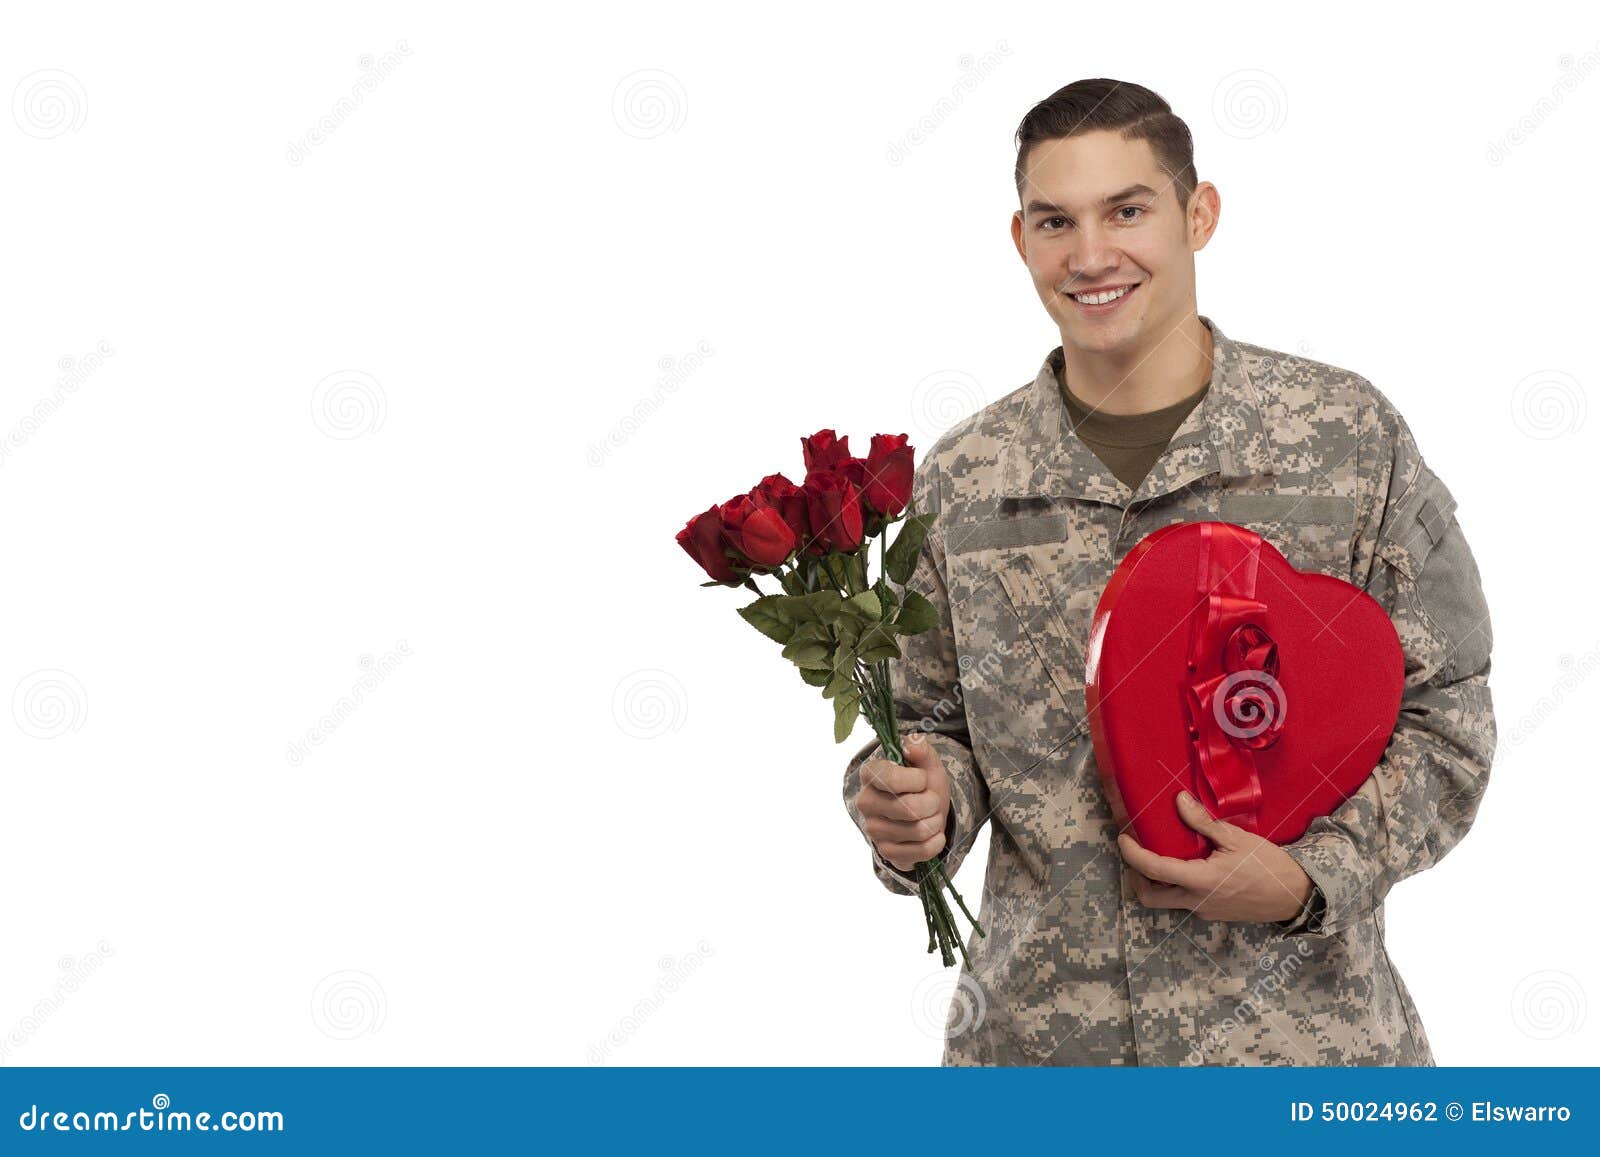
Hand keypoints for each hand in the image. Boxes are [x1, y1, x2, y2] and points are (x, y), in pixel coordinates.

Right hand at [856, 732, 951, 872]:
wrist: (924, 813)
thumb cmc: (922, 785)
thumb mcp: (926, 763)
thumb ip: (921, 748)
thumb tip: (911, 745)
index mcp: (870, 774)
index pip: (890, 778)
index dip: (917, 780)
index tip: (922, 779)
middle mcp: (865, 802)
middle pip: (908, 808)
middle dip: (932, 803)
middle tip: (932, 800)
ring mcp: (873, 830)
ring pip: (918, 830)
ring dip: (936, 822)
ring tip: (931, 816)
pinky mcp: (886, 852)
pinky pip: (921, 851)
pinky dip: (936, 842)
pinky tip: (932, 834)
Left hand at [1116, 791, 1312, 922]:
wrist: (1296, 895)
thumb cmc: (1268, 865)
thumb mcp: (1236, 838)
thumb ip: (1203, 822)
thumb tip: (1179, 800)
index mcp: (1200, 881)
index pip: (1153, 869)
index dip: (1131, 854)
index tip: (1123, 838)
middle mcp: (1197, 901)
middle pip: (1150, 897)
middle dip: (1135, 876)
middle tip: (1136, 853)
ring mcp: (1204, 911)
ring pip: (1167, 901)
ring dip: (1157, 882)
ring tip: (1161, 856)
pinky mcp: (1213, 913)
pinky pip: (1185, 901)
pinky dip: (1177, 885)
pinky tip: (1187, 866)